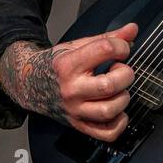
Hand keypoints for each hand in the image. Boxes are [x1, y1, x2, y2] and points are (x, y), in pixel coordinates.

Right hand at [0, 22, 138, 140]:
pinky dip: (119, 124)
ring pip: (109, 111)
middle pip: (109, 85)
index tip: (121, 50)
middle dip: (125, 74)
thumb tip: (132, 29)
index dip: (121, 47)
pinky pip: (106, 133)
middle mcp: (71, 89)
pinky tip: (118, 111)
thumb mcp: (77, 46)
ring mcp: (75, 110)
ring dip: (123, 98)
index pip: (104, 50)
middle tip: (120, 70)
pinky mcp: (78, 124)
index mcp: (69, 65)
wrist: (30, 83)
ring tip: (118, 89)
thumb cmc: (56, 65)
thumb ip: (106, 38)